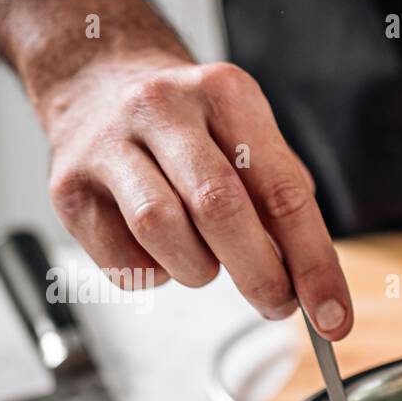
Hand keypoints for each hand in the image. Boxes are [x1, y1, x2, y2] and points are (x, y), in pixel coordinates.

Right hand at [36, 52, 352, 337]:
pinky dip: (155, 274)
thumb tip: (312, 287)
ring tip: (205, 259)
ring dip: (198, 269)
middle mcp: (162, 107)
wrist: (97, 81)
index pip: (283, 193)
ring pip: (163, 233)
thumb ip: (283, 205)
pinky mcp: (67, 186)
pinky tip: (160, 250)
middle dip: (261, 276)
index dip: (314, 265)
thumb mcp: (250, 141)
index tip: (334, 319)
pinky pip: (124, 262)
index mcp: (226, 94)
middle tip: (277, 304)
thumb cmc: (193, 128)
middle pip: (220, 209)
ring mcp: (107, 144)